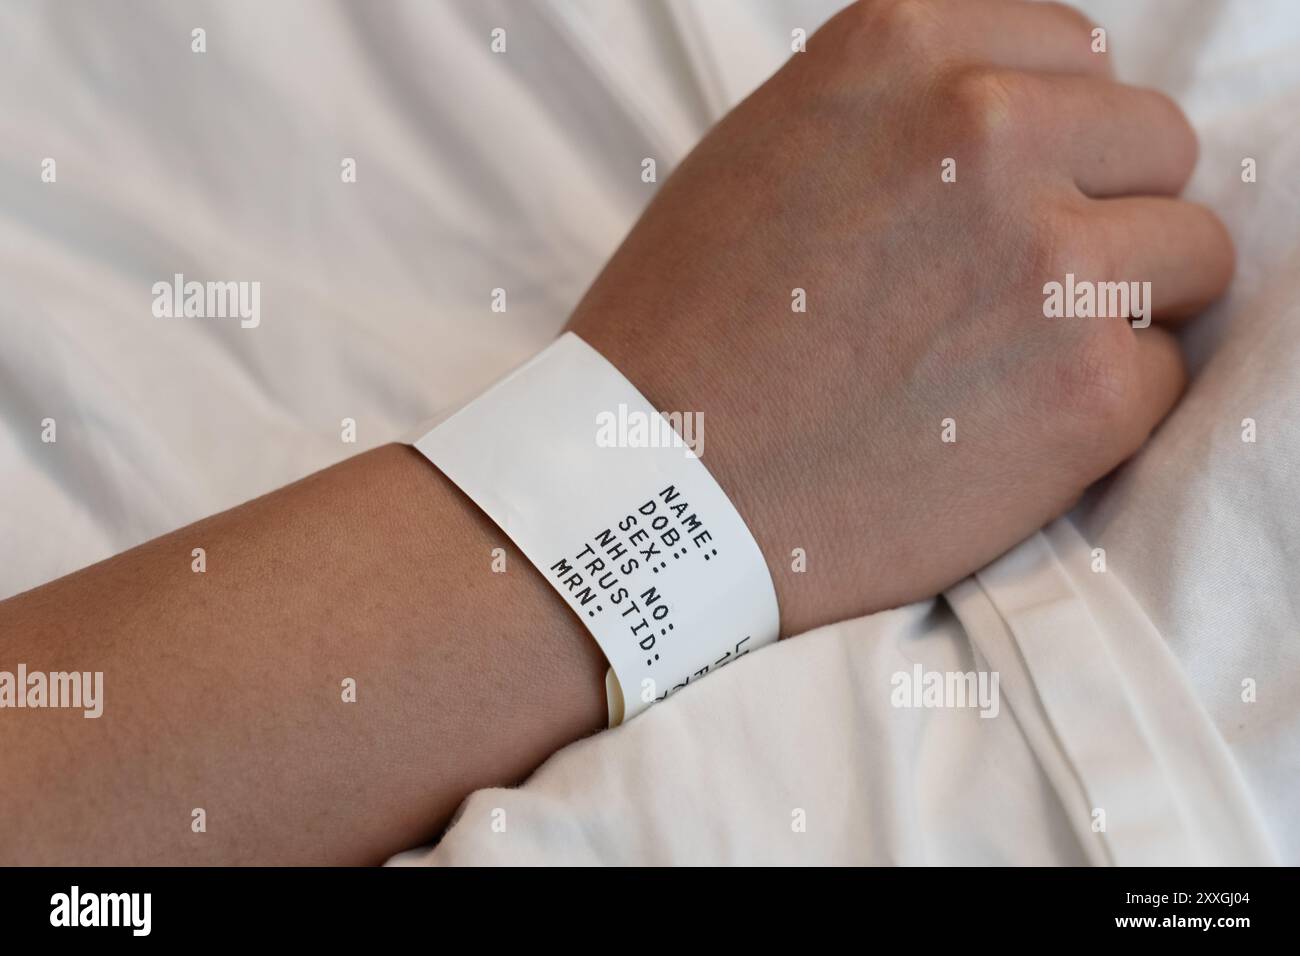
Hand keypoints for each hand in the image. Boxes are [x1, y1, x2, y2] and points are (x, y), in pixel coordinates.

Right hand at [567, 0, 1232, 634]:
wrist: (650, 487)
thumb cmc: (689, 327)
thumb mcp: (772, 149)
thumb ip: (905, 111)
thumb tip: (1021, 113)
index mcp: (904, 52)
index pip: (1077, 51)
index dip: (1053, 134)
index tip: (1016, 195)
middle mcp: (991, 130)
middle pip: (1152, 142)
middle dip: (1102, 209)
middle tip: (1018, 288)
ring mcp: (1052, 261)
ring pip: (1191, 252)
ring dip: (1121, 303)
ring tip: (1014, 361)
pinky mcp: (1088, 390)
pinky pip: (1159, 372)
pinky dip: (1100, 404)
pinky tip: (1000, 429)